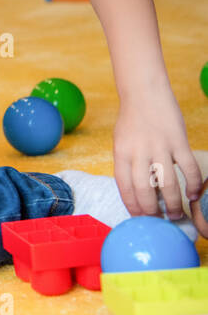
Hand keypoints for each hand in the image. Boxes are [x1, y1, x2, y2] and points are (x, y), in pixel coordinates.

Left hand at [112, 83, 206, 237]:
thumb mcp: (121, 142)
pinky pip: (188, 168)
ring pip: (167, 183)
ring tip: (176, 215)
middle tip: (159, 221)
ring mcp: (159, 146)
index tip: (138, 219)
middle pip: (144, 189)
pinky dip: (192, 184)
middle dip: (151, 210)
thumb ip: (127, 164)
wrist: (144, 92)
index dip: (132, 206)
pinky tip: (193, 195)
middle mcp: (138, 151)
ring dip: (173, 203)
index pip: (124, 186)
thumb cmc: (132, 120)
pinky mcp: (178, 141)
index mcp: (121, 153)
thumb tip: (136, 192)